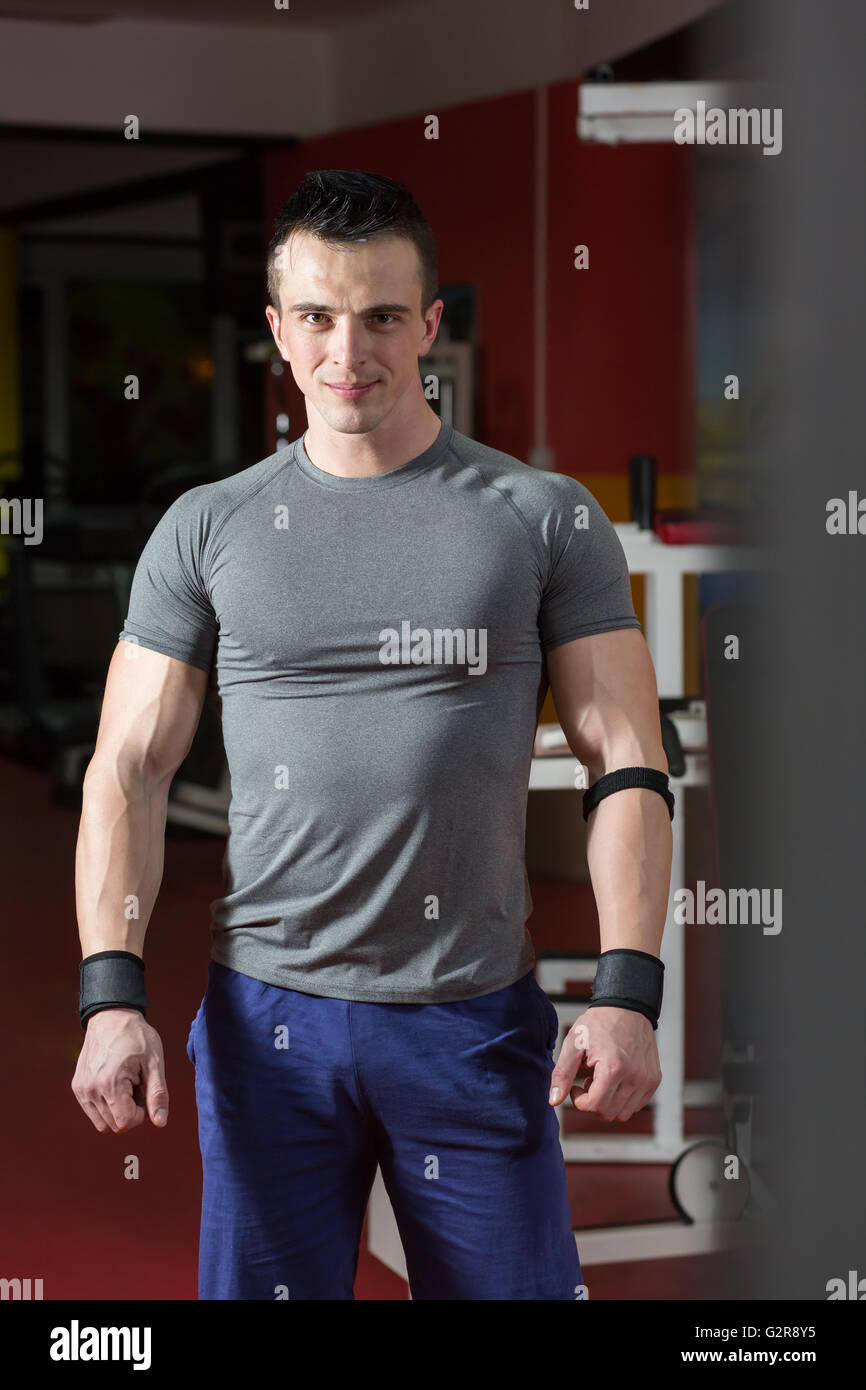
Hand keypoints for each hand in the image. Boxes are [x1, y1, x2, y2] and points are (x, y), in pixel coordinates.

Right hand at [71, 1008, 168, 1133]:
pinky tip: (114, 1084)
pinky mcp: (78, 1087)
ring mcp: (82, 1089)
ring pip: (103, 1123)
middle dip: (130, 1111)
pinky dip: (106, 1106)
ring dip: (117, 1111)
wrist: (112, 1016)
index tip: (144, 1089)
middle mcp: (91, 1090)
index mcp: (110, 1084)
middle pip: (115, 1126)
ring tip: (125, 1084)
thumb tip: (160, 1123)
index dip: (141, 1113)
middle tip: (136, 1084)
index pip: (126, 1123)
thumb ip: (157, 1094)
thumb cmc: (137, 1037)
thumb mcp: (155, 1063)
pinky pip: (93, 1112)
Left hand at [548, 1006, 660, 1122]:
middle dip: (592, 1103)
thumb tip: (554, 1101)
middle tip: (587, 1080)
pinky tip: (615, 1080)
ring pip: (623, 1114)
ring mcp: (647, 1080)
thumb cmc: (598, 1023)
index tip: (575, 1086)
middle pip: (608, 1113)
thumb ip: (562, 1074)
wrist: (627, 1006)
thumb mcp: (574, 1043)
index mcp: (614, 1068)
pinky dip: (623, 1100)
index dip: (579, 1101)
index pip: (594, 1106)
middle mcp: (635, 1077)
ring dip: (608, 1103)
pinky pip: (637, 1105)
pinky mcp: (654, 1080)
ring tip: (602, 1080)